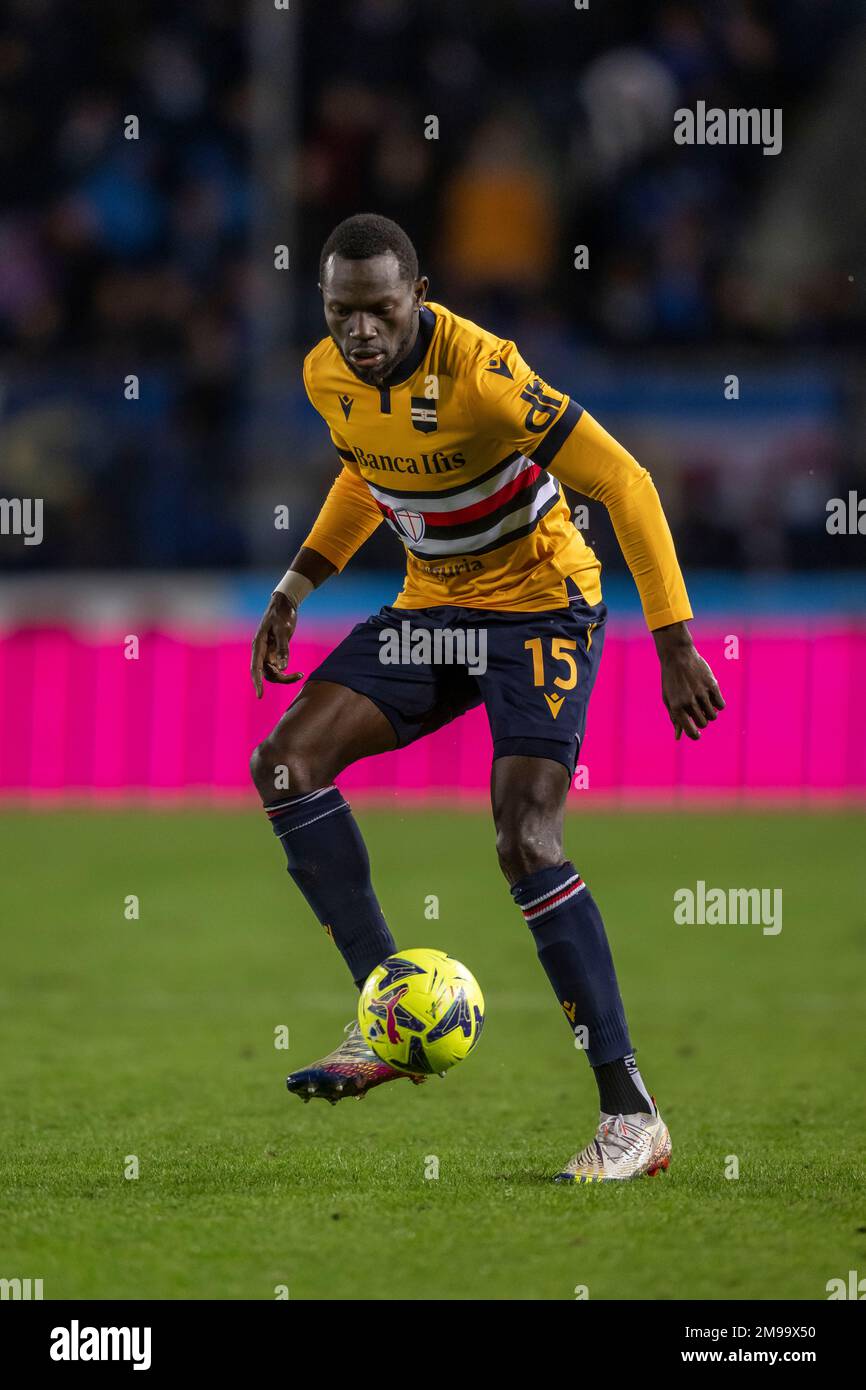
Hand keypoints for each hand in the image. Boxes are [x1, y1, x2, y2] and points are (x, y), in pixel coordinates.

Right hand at [250, 591, 303, 698]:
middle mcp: (260, 651)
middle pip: (265, 673)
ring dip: (284, 677)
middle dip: (279, 678)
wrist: (284, 604)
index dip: (256, 682)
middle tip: (298, 676)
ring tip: (299, 675)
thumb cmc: (282, 615)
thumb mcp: (284, 630)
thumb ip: (283, 649)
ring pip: (271, 672)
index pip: (255, 668)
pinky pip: (277, 668)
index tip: (260, 695)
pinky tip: (299, 673)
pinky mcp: (274, 652)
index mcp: (258, 645)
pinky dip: (286, 672)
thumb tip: (282, 667)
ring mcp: (267, 653)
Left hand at [654, 623, 724, 740]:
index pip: (691, 731)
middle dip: (703, 721)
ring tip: (704, 704)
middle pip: (704, 723)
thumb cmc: (671, 680)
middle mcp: (689, 701)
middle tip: (698, 712)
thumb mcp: (669, 699)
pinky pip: (721, 704)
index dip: (695, 735)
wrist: (678, 656)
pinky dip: (718, 705)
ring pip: (713, 715)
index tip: (697, 733)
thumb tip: (678, 737)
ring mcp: (701, 693)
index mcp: (677, 707)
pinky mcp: (712, 685)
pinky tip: (712, 698)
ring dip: (710, 713)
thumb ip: (674, 718)